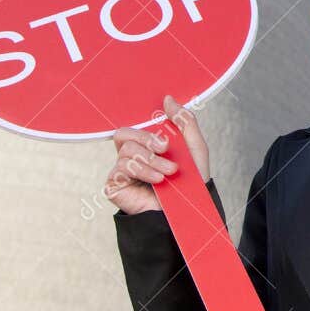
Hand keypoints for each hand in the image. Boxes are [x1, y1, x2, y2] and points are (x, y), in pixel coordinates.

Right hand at [104, 95, 210, 215]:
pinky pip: (120, 168)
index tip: (167, 139)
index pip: (136, 127)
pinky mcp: (115, 186)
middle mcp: (132, 157)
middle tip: (166, 150)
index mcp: (147, 146)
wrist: (187, 212)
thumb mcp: (194, 148)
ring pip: (126, 150)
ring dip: (151, 160)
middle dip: (148, 140)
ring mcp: (122, 172)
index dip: (148, 129)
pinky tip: (157, 181)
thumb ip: (183, 121)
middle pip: (124, 134)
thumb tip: (168, 99)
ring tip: (168, 173)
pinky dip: (142, 171)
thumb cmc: (192, 183)